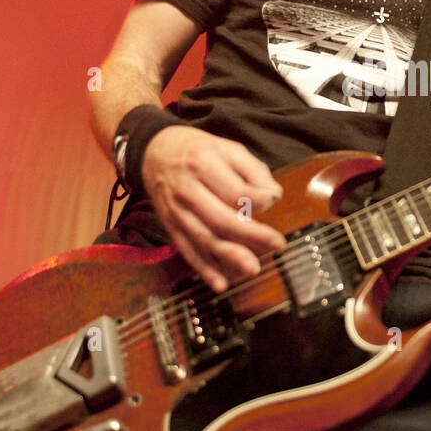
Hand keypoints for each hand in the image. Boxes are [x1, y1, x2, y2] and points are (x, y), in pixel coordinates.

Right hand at [142, 125, 287, 291]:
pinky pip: (187, 250)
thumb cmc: (197, 150)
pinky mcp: (171, 225)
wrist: (154, 153)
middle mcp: (186, 190)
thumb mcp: (228, 148)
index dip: (258, 199)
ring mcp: (176, 211)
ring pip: (204, 238)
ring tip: (252, 268)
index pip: (234, 191)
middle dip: (251, 235)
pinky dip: (203, 268)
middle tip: (276, 244)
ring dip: (229, 256)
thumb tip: (273, 195)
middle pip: (221, 218)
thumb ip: (253, 171)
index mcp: (202, 165)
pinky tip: (219, 282)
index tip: (273, 199)